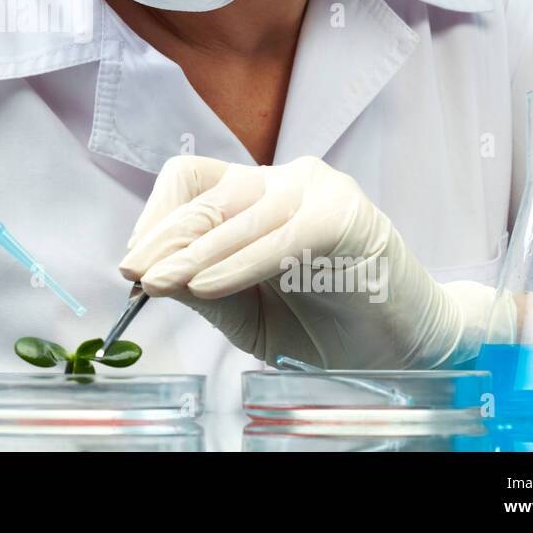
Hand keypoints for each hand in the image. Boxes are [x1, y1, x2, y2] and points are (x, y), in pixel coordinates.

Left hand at [118, 155, 494, 368]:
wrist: (400, 351)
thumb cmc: (322, 326)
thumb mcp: (245, 311)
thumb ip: (200, 288)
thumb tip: (145, 273)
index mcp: (255, 195)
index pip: (190, 181)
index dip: (155, 217)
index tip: (133, 260)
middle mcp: (283, 181)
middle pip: (207, 195)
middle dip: (164, 239)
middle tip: (134, 274)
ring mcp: (317, 190)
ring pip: (237, 211)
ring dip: (193, 252)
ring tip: (161, 283)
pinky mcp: (346, 216)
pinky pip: (282, 235)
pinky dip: (240, 262)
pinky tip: (209, 285)